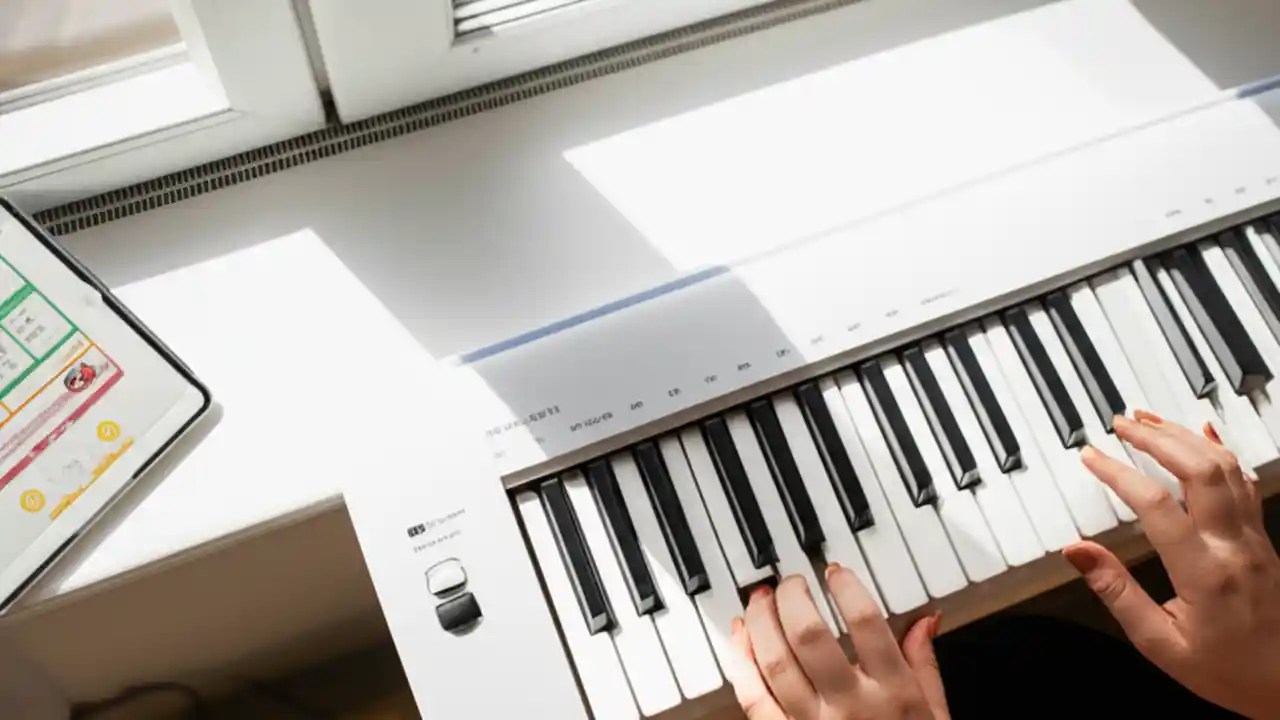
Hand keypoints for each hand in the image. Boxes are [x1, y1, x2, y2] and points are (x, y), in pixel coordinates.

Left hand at [729, 566, 948, 719]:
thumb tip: (925, 619)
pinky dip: (740, 661)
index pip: (866, 623)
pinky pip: (752, 697)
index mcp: (894, 696)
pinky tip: (740, 636)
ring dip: (762, 621)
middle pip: (809, 636)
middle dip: (793, 597)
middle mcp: (850, 708)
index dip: (846, 587)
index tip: (835, 572)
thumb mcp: (935, 717)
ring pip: (774, 661)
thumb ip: (926, 666)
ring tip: (762, 599)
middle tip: (791, 582)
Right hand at [1071, 411, 1279, 718]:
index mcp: (1205, 574)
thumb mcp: (1161, 644)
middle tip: (1121, 424)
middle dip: (1156, 439)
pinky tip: (1204, 435)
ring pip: (1227, 469)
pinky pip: (1245, 483)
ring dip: (1185, 437)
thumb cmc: (1232, 672)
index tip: (1091, 457)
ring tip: (1150, 421)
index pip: (1158, 506)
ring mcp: (1254, 539)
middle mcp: (1234, 547)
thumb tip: (1078, 552)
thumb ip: (1118, 593)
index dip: (1119, 474)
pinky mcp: (1263, 540)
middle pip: (1200, 471)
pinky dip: (1220, 452)